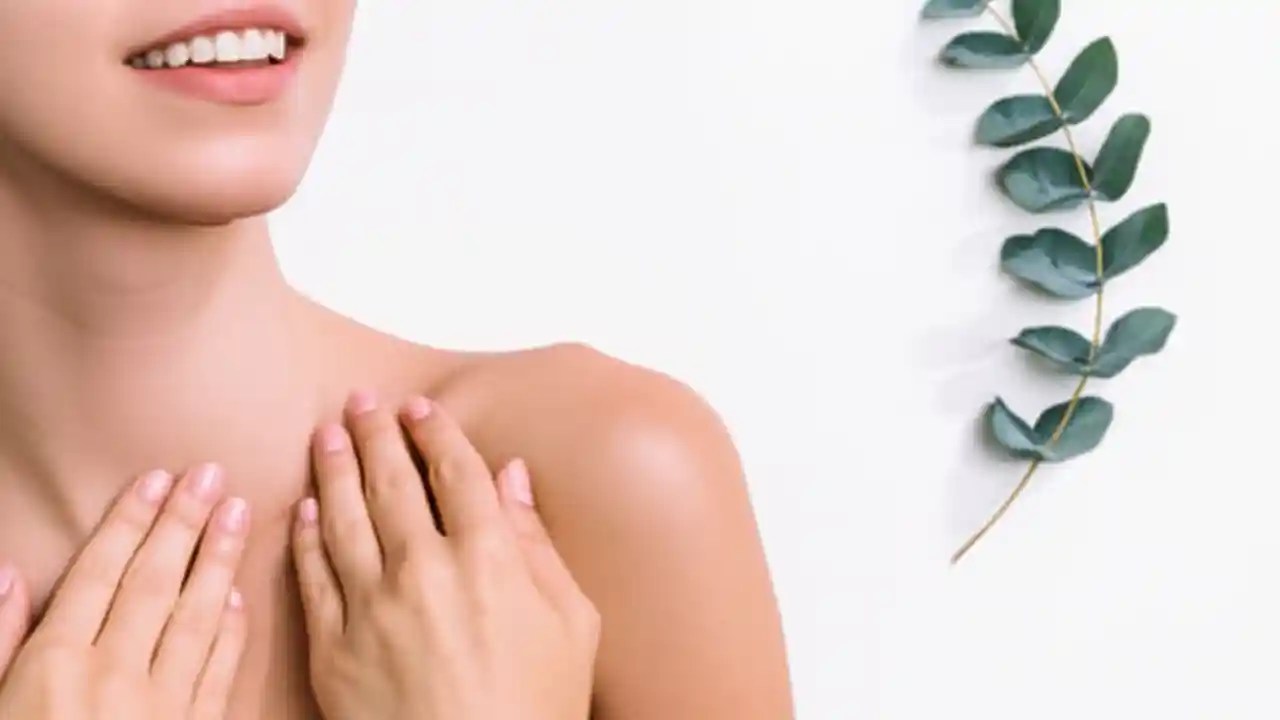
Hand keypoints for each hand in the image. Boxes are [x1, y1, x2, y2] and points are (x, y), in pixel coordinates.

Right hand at [0, 464, 249, 718]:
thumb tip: (8, 571)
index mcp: (54, 663)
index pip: (98, 574)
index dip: (129, 523)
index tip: (156, 479)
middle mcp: (113, 675)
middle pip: (153, 584)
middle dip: (183, 524)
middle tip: (212, 475)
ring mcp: (163, 708)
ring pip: (196, 619)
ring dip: (220, 561)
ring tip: (238, 512)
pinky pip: (219, 674)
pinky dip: (231, 633)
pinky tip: (239, 597)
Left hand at [293, 391, 599, 719]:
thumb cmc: (536, 711)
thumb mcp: (572, 624)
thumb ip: (539, 544)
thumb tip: (513, 478)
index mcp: (489, 558)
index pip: (455, 471)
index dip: (436, 431)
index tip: (420, 408)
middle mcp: (424, 570)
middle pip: (391, 481)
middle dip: (375, 433)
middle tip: (361, 401)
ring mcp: (371, 608)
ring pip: (343, 517)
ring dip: (333, 467)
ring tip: (327, 434)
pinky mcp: (333, 648)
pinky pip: (312, 576)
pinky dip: (306, 536)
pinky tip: (305, 509)